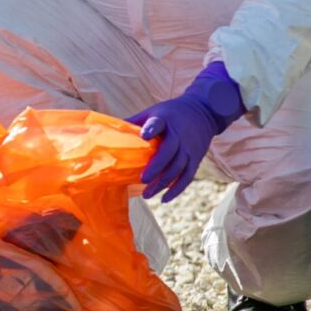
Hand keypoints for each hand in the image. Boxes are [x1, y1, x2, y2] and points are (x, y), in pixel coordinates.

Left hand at [125, 62, 244, 201]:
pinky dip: (177, 189)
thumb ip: (134, 122)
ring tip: (147, 194)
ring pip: (177, 168)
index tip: (144, 135)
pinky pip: (187, 176)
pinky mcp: (195, 159)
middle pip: (169, 153)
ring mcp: (188, 148)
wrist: (203, 112)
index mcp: (165, 120)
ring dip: (163, 183)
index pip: (158, 123)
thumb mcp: (153, 111)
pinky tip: (164, 199)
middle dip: (156, 167)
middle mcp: (179, 135)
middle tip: (143, 180)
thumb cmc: (170, 114)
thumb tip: (107, 132)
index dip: (151, 128)